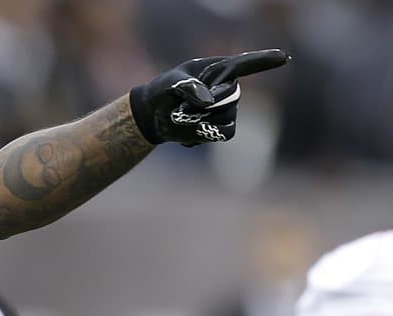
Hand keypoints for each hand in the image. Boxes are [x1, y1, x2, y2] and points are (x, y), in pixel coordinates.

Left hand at [129, 49, 288, 145]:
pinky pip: (222, 133)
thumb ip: (186, 87)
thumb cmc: (163, 91)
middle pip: (231, 98)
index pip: (245, 64)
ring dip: (199, 122)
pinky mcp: (223, 127)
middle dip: (204, 106)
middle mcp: (229, 88)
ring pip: (226, 119)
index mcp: (218, 69)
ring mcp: (229, 109)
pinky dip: (201, 134)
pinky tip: (187, 130)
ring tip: (182, 117)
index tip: (283, 57)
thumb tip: (208, 101)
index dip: (264, 61)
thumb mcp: (168, 84)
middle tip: (180, 107)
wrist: (155, 115)